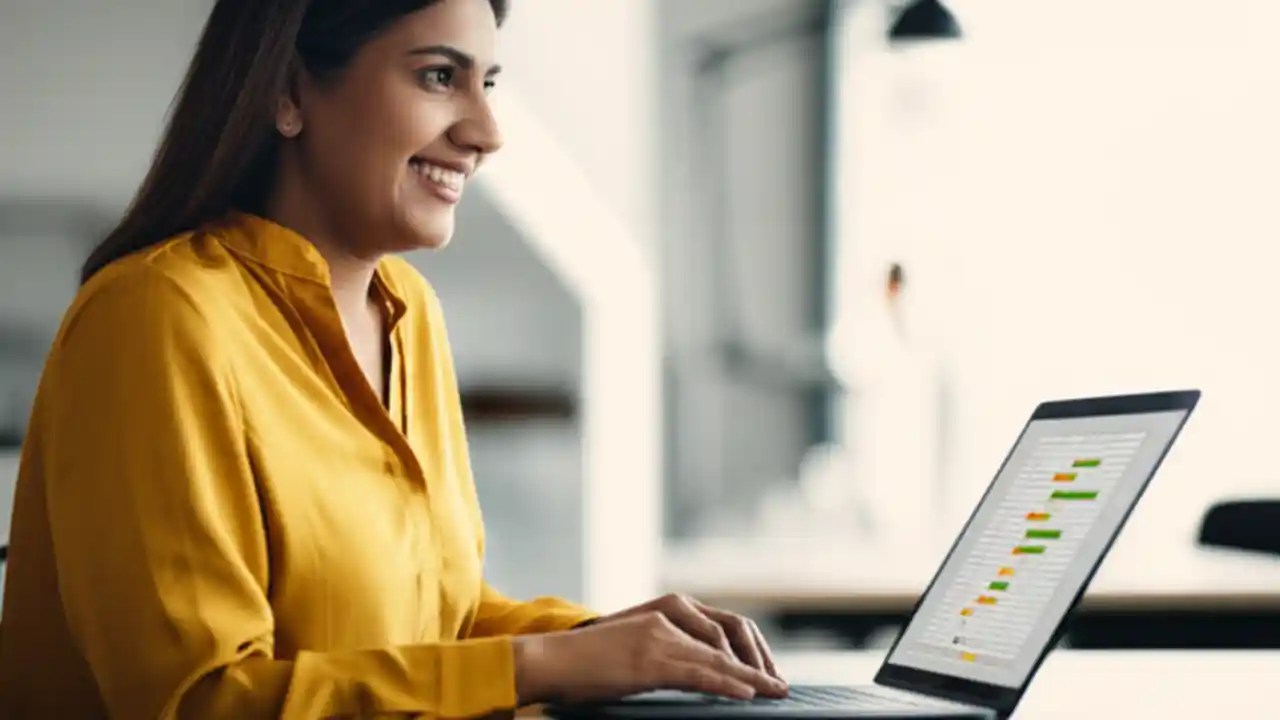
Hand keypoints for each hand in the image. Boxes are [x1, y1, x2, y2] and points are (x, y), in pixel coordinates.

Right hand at [592, 593, 781, 682]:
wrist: (553, 658)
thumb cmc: (589, 658)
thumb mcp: (635, 642)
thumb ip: (666, 646)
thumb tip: (698, 668)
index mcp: (667, 608)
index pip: (724, 624)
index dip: (751, 649)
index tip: (767, 671)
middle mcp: (668, 617)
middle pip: (729, 635)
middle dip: (757, 662)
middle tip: (778, 685)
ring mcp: (659, 638)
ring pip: (717, 658)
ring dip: (751, 677)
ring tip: (773, 692)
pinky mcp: (649, 663)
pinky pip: (698, 674)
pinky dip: (726, 684)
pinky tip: (745, 693)